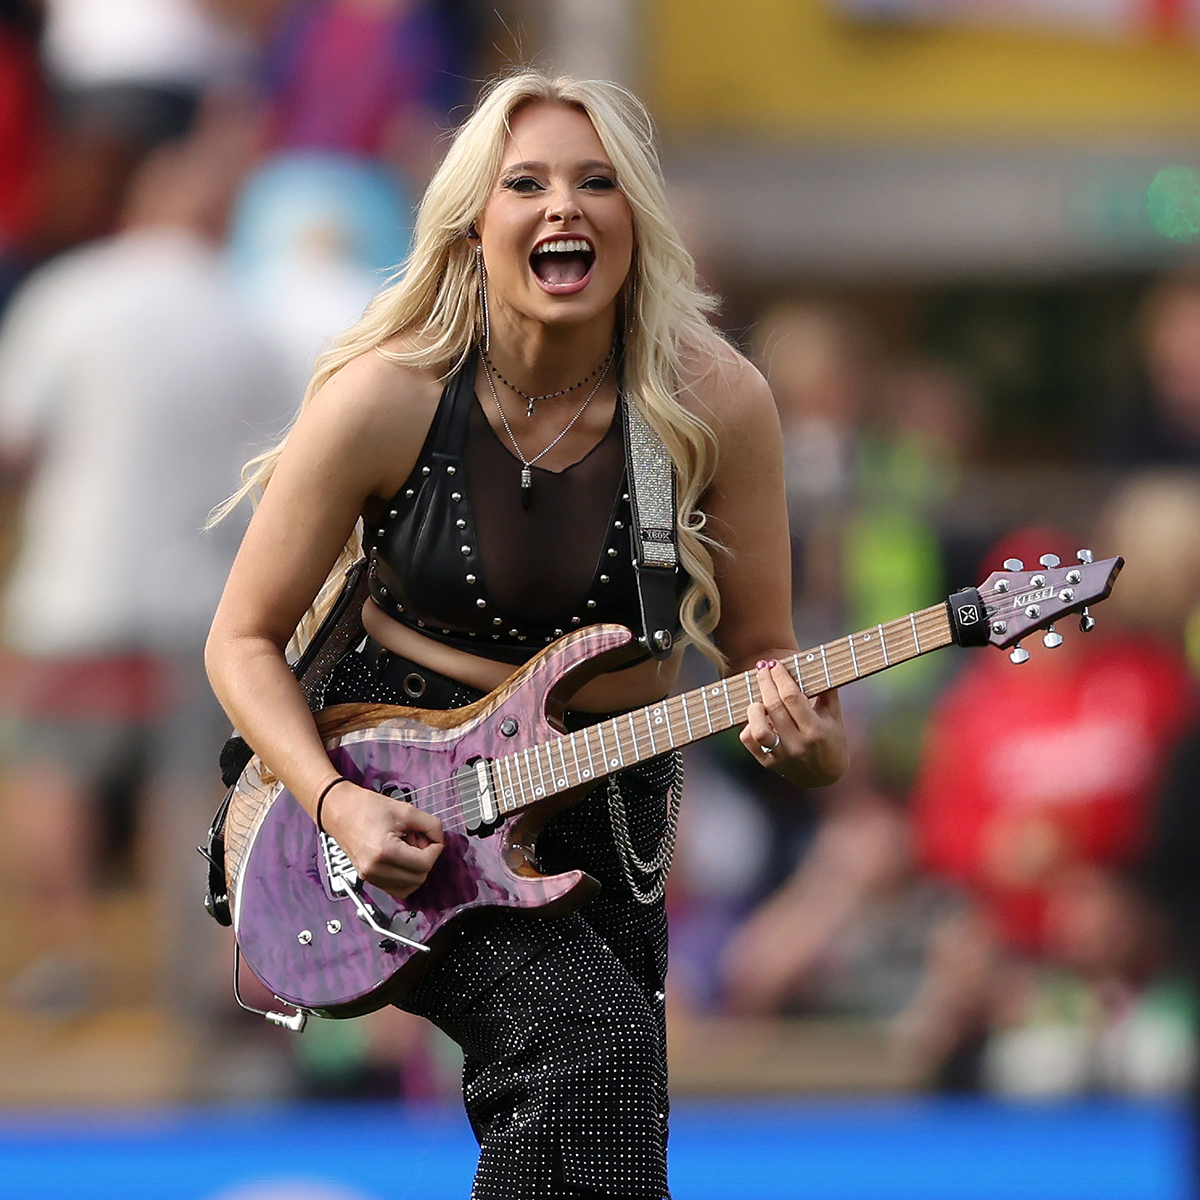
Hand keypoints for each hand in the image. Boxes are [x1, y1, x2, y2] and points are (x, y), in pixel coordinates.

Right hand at [320, 781, 443, 898]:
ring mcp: (370, 877)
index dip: (435, 849)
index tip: (433, 837)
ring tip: (410, 847)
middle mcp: (375, 870)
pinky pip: (396, 888)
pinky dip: (405, 875)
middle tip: (420, 839)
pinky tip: (402, 856)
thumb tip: (440, 839)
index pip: (424, 864)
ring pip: (409, 888)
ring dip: (416, 869)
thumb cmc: (366, 807)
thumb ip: (431, 825)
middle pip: (419, 878)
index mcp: (384, 852)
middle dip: (426, 859)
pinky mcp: (368, 878)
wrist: (339, 809)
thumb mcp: (406, 810)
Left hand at [740, 658, 847, 786]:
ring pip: (758, 728)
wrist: (825, 777)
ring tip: (759, 700)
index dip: (781, 677)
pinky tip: (757, 717)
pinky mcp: (768, 763)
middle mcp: (797, 744)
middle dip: (765, 682)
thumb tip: (817, 662)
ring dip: (754, 708)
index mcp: (815, 730)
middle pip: (773, 707)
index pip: (792, 697)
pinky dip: (748, 725)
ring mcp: (781, 755)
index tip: (775, 664)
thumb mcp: (834, 717)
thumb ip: (827, 691)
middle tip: (762, 668)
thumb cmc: (831, 740)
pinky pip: (749, 740)